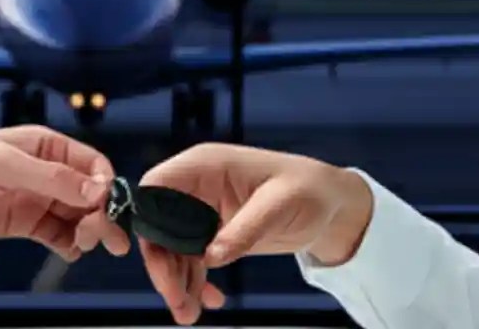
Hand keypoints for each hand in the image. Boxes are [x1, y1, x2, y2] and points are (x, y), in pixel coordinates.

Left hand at [0, 125, 131, 261]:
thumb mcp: (7, 165)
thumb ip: (53, 178)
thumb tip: (95, 190)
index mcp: (47, 146)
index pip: (91, 164)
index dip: (105, 186)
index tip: (107, 206)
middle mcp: (47, 172)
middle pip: (90, 194)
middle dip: (103, 214)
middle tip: (109, 238)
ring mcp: (38, 199)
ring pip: (78, 216)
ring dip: (88, 231)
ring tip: (85, 243)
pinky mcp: (26, 223)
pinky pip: (57, 234)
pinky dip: (69, 244)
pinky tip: (70, 250)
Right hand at [112, 142, 373, 324]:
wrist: (331, 206)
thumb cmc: (309, 190)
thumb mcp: (279, 206)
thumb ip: (244, 230)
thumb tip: (210, 256)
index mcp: (206, 165)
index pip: (157, 186)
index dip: (147, 218)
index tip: (155, 257)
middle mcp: (198, 186)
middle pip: (159, 224)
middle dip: (162, 264)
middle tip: (175, 298)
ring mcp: (204, 211)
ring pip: (172, 248)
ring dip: (177, 281)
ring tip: (188, 313)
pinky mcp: (214, 233)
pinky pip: (192, 260)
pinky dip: (195, 282)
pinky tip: (210, 299)